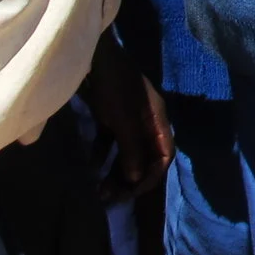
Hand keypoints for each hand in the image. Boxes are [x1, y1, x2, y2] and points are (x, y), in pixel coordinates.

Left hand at [82, 35, 172, 203]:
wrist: (95, 56)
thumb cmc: (114, 86)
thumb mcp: (123, 119)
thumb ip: (131, 149)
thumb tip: (136, 178)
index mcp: (158, 120)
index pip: (164, 155)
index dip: (152, 176)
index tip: (133, 193)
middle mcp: (147, 122)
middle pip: (145, 157)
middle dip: (130, 179)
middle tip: (111, 198)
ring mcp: (129, 119)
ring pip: (127, 152)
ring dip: (115, 172)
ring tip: (99, 190)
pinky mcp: (111, 116)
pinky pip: (110, 143)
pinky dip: (102, 156)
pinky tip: (90, 167)